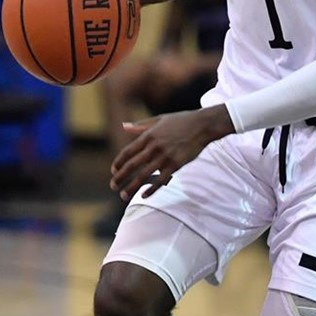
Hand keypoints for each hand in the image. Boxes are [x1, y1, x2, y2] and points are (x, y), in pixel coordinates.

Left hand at [109, 105, 231, 199]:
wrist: (203, 125)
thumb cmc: (182, 121)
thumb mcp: (159, 119)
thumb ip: (140, 125)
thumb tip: (123, 126)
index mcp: (148, 136)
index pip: (128, 152)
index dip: (118, 162)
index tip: (113, 171)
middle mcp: (154, 147)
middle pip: (132, 165)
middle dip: (120, 177)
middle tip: (112, 186)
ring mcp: (165, 156)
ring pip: (144, 175)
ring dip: (132, 187)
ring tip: (123, 196)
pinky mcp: (176, 164)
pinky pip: (161, 180)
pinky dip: (152, 189)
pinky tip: (143, 196)